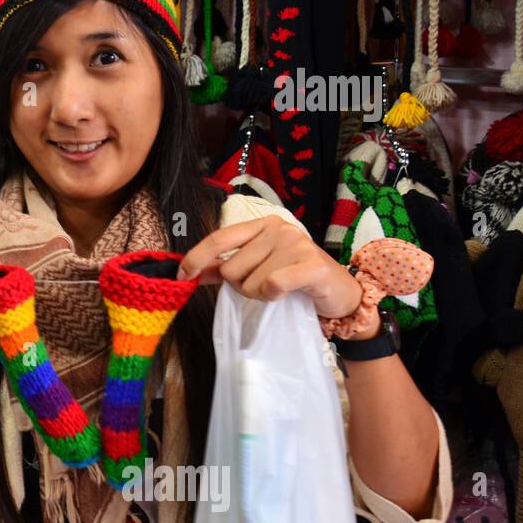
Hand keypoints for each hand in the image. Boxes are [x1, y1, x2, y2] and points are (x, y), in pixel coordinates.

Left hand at [178, 215, 362, 318]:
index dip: (197, 257)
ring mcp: (296, 243)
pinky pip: (272, 286)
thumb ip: (226, 266)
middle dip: (242, 286)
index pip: (219, 238)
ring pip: (249, 282)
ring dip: (260, 295)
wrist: (340, 293)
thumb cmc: (296, 277)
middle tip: (266, 287)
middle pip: (231, 269)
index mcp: (262, 225)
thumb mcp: (259, 267)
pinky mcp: (311, 264)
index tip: (182, 276)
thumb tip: (192, 271)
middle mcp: (278, 228)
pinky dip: (274, 297)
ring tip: (281, 290)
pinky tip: (289, 293)